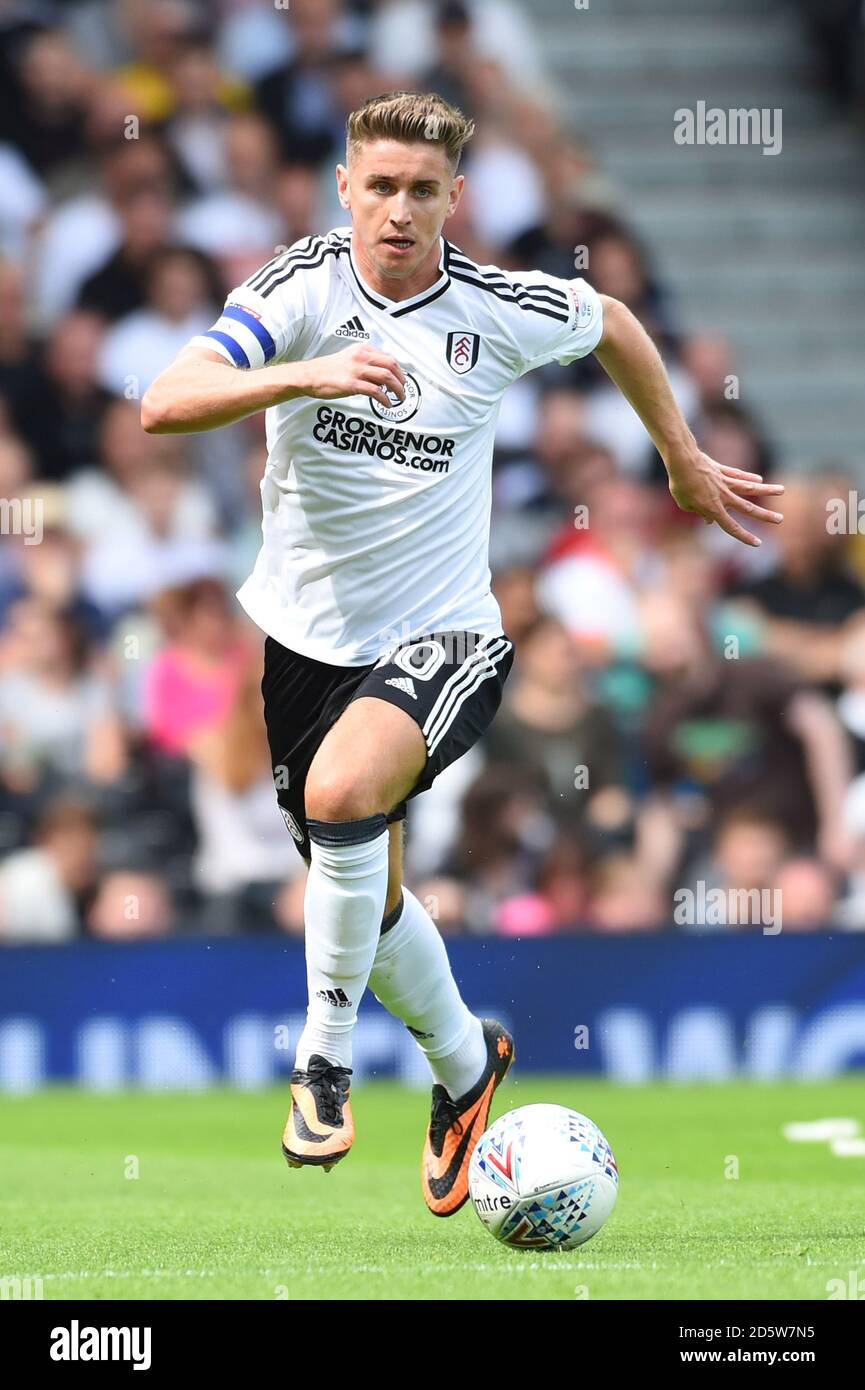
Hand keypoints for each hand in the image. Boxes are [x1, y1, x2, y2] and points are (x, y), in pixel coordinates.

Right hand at [298, 345, 405, 409]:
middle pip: (392, 365)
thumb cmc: (329, 370)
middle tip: (404, 391)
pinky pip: (376, 391)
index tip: (402, 382)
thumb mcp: (349, 359)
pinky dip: (385, 399)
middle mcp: (361, 357)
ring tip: (400, 399)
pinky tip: (386, 404)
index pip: (389, 358)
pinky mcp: (351, 384)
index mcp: (362, 350)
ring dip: (398, 390)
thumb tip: (383, 377)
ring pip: (387, 377)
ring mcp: (356, 370)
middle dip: (402, 380)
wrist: (309, 376)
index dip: (399, 372)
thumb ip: (366, 364)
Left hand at [666, 450, 783, 546]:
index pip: (731, 527)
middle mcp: (723, 497)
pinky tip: (759, 479)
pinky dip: (749, 477)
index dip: (745, 536)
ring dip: (767, 490)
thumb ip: (699, 512)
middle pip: (748, 508)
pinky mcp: (723, 471)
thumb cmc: (680, 484)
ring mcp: (725, 482)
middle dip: (765, 515)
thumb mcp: (685, 503)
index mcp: (713, 508)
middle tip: (780, 519)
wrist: (683, 461)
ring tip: (782, 490)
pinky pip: (738, 475)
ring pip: (750, 488)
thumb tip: (708, 520)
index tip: (758, 543)